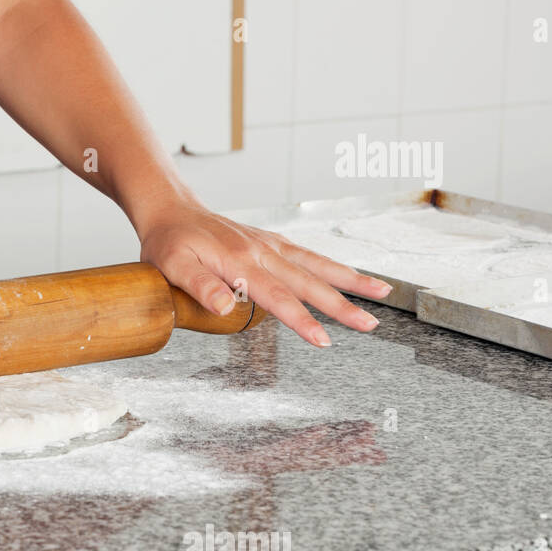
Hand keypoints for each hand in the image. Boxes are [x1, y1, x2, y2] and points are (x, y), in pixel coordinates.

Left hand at [139, 202, 391, 346]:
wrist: (171, 209)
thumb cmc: (168, 242)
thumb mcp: (172, 266)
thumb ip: (199, 285)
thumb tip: (227, 307)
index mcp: (239, 261)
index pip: (277, 297)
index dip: (302, 321)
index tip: (323, 341)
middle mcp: (261, 251)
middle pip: (308, 282)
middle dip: (341, 305)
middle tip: (370, 325)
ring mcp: (269, 244)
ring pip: (316, 264)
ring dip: (350, 279)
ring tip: (382, 293)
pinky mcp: (270, 241)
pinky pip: (307, 255)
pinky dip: (332, 265)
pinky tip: (349, 276)